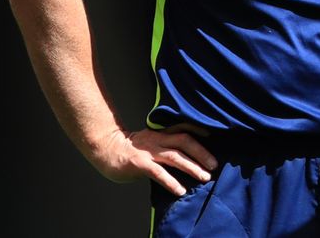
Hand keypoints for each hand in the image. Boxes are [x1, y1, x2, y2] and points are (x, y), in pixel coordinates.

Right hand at [88, 125, 216, 196]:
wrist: (104, 148)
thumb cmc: (129, 149)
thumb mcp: (149, 141)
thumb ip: (163, 145)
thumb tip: (183, 155)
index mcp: (160, 133)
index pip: (182, 128)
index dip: (198, 130)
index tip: (212, 135)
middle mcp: (157, 140)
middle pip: (184, 141)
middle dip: (202, 153)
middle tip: (215, 165)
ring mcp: (148, 151)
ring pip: (175, 157)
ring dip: (192, 167)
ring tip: (205, 177)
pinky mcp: (139, 163)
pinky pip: (158, 173)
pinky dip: (171, 181)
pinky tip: (180, 190)